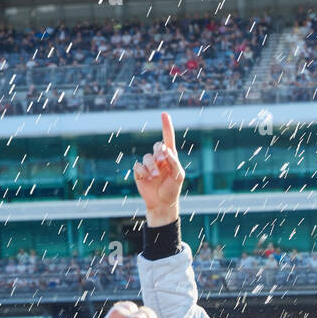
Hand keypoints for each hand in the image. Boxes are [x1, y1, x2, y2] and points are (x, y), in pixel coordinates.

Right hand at [132, 111, 184, 226]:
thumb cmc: (172, 189)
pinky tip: (147, 179)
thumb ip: (174, 162)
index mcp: (170, 157)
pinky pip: (138, 166)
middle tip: (162, 161)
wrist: (162, 203)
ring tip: (155, 176)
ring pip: (147, 157)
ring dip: (151, 166)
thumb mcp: (178, 176)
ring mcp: (149, 165)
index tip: (164, 114)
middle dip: (159, 152)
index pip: (168, 139)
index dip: (166, 126)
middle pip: (157, 146)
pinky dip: (143, 172)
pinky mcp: (140, 172)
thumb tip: (167, 150)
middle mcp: (159, 158)